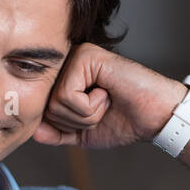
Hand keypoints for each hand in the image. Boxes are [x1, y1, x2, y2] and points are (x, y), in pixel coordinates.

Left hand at [35, 44, 187, 149]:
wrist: (156, 117)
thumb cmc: (125, 122)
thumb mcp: (84, 133)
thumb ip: (58, 133)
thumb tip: (33, 133)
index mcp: (65, 79)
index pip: (43, 111)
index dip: (68, 126)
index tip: (95, 118)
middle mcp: (67, 64)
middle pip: (46, 107)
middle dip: (76, 121)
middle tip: (103, 110)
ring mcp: (76, 57)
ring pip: (55, 103)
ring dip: (85, 115)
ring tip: (106, 101)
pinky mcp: (85, 56)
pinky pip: (68, 95)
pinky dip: (90, 106)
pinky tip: (108, 94)